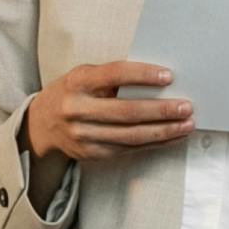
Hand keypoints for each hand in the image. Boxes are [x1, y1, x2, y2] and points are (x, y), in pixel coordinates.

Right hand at [27, 59, 192, 167]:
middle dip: (160, 110)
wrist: (42, 123)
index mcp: (77, 82)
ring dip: (163, 131)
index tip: (168, 76)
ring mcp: (84, 135)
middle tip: (185, 106)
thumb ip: (113, 77)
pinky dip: (154, 143)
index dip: (142, 75)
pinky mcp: (93, 154)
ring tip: (186, 124)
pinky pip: (129, 149)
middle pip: (126, 111)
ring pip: (131, 135)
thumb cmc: (72, 93)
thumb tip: (158, 79)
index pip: (114, 75)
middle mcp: (77, 109)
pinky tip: (171, 137)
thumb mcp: (84, 76)